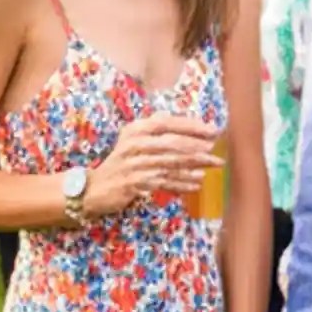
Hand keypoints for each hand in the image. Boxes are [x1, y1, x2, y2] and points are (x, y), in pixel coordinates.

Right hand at [83, 114, 222, 216]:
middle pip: (172, 143)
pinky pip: (164, 182)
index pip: (166, 123)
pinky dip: (181, 184)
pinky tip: (197, 184)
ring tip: (213, 165)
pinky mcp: (134, 183)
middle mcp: (134, 144)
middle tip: (216, 150)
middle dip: (197, 147)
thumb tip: (191, 132)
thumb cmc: (121, 163)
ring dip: (194, 165)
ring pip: (170, 163)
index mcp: (135, 130)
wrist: (95, 188)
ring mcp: (134, 164)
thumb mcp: (134, 142)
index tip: (212, 130)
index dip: (190, 126)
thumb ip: (157, 134)